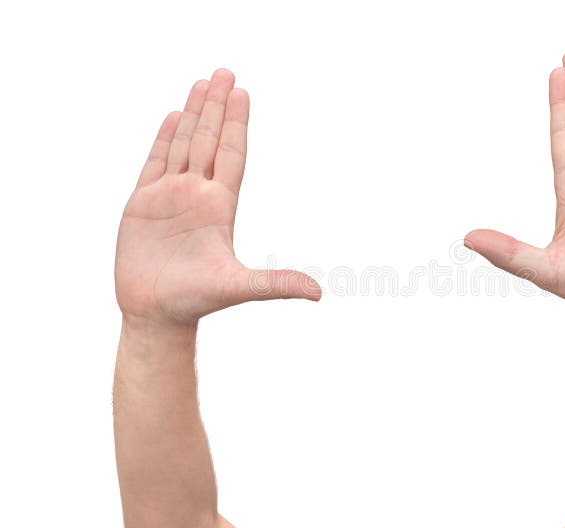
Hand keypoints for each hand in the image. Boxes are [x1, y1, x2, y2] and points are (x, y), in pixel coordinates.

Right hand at [115, 69, 320, 327]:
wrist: (157, 314)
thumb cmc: (197, 301)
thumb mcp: (240, 287)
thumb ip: (277, 284)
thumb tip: (319, 292)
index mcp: (220, 206)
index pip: (232, 155)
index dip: (236, 124)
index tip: (243, 93)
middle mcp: (197, 194)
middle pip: (210, 141)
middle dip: (217, 107)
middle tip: (225, 72)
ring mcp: (170, 196)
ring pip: (184, 145)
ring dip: (193, 114)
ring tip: (202, 83)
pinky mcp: (142, 203)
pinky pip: (154, 162)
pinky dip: (164, 138)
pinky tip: (174, 115)